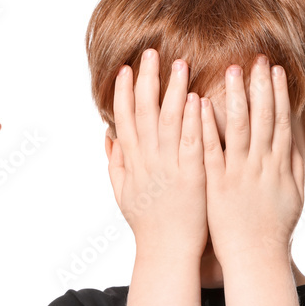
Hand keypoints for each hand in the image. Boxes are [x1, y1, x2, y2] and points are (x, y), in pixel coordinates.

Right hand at [108, 50, 206, 256]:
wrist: (167, 252)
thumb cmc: (149, 224)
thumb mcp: (123, 193)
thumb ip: (116, 162)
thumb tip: (108, 137)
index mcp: (132, 162)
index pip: (124, 120)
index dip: (123, 92)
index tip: (125, 68)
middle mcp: (148, 161)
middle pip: (144, 112)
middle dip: (147, 81)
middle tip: (151, 53)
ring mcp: (169, 167)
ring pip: (168, 121)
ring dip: (172, 91)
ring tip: (179, 64)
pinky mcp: (192, 176)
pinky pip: (191, 142)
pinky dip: (192, 120)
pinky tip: (196, 98)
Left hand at [201, 56, 304, 262]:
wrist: (257, 257)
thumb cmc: (275, 227)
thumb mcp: (295, 192)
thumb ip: (298, 160)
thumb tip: (303, 131)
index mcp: (281, 166)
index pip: (281, 122)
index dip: (279, 94)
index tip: (275, 69)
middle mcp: (262, 166)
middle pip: (263, 118)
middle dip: (259, 86)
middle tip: (255, 57)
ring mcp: (240, 174)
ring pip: (239, 129)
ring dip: (236, 97)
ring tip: (231, 69)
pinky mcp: (218, 185)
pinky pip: (211, 151)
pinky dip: (206, 127)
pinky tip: (199, 104)